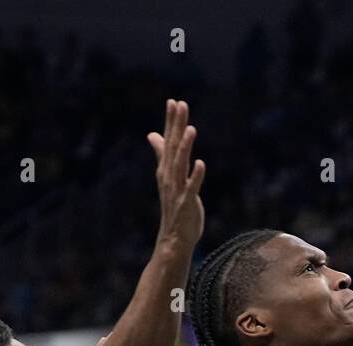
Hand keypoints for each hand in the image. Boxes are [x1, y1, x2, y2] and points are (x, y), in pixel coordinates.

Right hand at [148, 99, 205, 249]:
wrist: (174, 237)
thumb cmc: (174, 206)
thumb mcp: (168, 176)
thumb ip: (162, 154)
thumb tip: (152, 134)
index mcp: (166, 169)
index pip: (168, 140)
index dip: (171, 121)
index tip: (174, 101)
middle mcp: (170, 176)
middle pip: (173, 147)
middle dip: (176, 126)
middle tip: (180, 104)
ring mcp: (178, 189)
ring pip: (181, 164)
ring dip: (185, 146)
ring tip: (190, 129)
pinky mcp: (187, 203)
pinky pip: (191, 187)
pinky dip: (196, 175)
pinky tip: (200, 163)